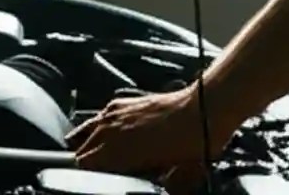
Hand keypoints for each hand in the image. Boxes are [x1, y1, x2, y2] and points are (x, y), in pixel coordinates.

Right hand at [66, 86, 238, 193]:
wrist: (205, 108)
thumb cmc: (194, 142)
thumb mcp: (179, 177)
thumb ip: (163, 188)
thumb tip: (162, 190)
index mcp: (120, 152)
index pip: (85, 166)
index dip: (88, 176)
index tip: (95, 180)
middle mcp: (112, 131)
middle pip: (82, 150)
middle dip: (87, 163)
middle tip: (98, 171)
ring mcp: (116, 114)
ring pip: (85, 131)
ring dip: (88, 144)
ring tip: (92, 154)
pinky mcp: (124, 102)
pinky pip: (99, 117)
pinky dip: (97, 126)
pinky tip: (106, 132)